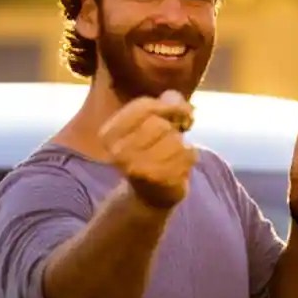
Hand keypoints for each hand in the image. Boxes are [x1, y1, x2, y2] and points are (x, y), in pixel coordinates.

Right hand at [99, 90, 197, 209]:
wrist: (150, 194)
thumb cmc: (152, 150)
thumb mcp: (153, 120)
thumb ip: (168, 102)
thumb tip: (181, 106)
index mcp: (109, 135)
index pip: (143, 106)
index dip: (168, 105)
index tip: (179, 113)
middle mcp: (118, 153)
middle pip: (160, 124)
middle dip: (173, 129)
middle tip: (170, 141)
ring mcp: (137, 169)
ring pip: (175, 140)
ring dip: (182, 145)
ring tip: (173, 155)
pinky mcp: (159, 181)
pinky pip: (186, 156)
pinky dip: (189, 158)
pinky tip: (179, 167)